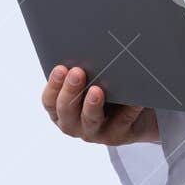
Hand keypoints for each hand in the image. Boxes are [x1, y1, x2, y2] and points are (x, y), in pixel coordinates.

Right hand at [41, 65, 158, 144]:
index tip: (60, 68)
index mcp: (61, 111)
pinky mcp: (117, 136)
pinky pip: (122, 121)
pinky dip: (127, 109)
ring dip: (92, 104)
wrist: (134, 117)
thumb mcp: (90, 83)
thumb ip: (83, 73)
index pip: (50, 101)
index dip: (53, 86)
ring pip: (90, 120)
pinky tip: (132, 98)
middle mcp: (74, 124)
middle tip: (77, 72)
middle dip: (70, 91)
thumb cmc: (106, 93)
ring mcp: (96, 132)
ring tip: (97, 90)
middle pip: (66, 111)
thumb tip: (85, 49)